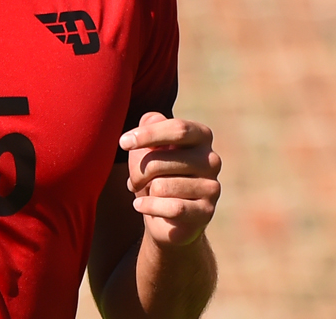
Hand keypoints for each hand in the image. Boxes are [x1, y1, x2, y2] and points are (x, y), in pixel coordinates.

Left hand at [119, 112, 220, 247]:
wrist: (166, 217)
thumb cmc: (157, 174)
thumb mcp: (148, 147)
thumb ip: (149, 127)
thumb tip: (151, 119)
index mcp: (201, 137)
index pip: (177, 129)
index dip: (148, 134)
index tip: (123, 143)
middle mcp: (211, 160)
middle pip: (161, 160)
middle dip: (137, 171)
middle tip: (133, 180)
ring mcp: (212, 187)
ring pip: (161, 186)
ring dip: (145, 192)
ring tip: (147, 193)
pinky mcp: (206, 212)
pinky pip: (171, 208)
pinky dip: (148, 207)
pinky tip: (140, 206)